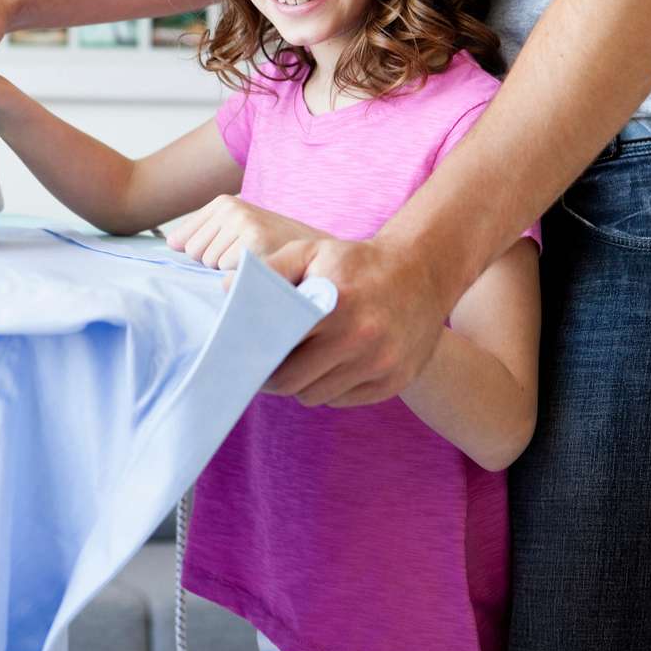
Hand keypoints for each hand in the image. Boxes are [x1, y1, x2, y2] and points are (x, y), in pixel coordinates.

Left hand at [164, 195, 324, 271]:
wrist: (315, 252)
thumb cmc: (273, 245)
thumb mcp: (237, 230)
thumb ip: (203, 232)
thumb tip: (171, 243)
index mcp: (224, 203)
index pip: (184, 240)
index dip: (205, 252)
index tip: (228, 252)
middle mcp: (232, 208)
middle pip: (194, 252)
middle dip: (214, 261)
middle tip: (245, 258)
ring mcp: (243, 223)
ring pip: (209, 262)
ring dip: (228, 270)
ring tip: (254, 262)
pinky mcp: (254, 242)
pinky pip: (225, 271)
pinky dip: (240, 277)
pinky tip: (259, 268)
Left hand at [260, 234, 448, 409]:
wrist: (423, 271)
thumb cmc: (356, 262)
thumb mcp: (312, 251)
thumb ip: (270, 270)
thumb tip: (226, 289)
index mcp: (336, 305)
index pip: (279, 349)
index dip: (258, 357)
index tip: (248, 355)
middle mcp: (361, 338)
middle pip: (293, 384)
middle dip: (274, 378)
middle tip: (267, 366)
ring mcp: (381, 363)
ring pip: (317, 397)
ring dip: (303, 385)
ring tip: (301, 362)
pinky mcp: (395, 381)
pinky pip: (345, 400)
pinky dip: (331, 388)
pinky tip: (332, 364)